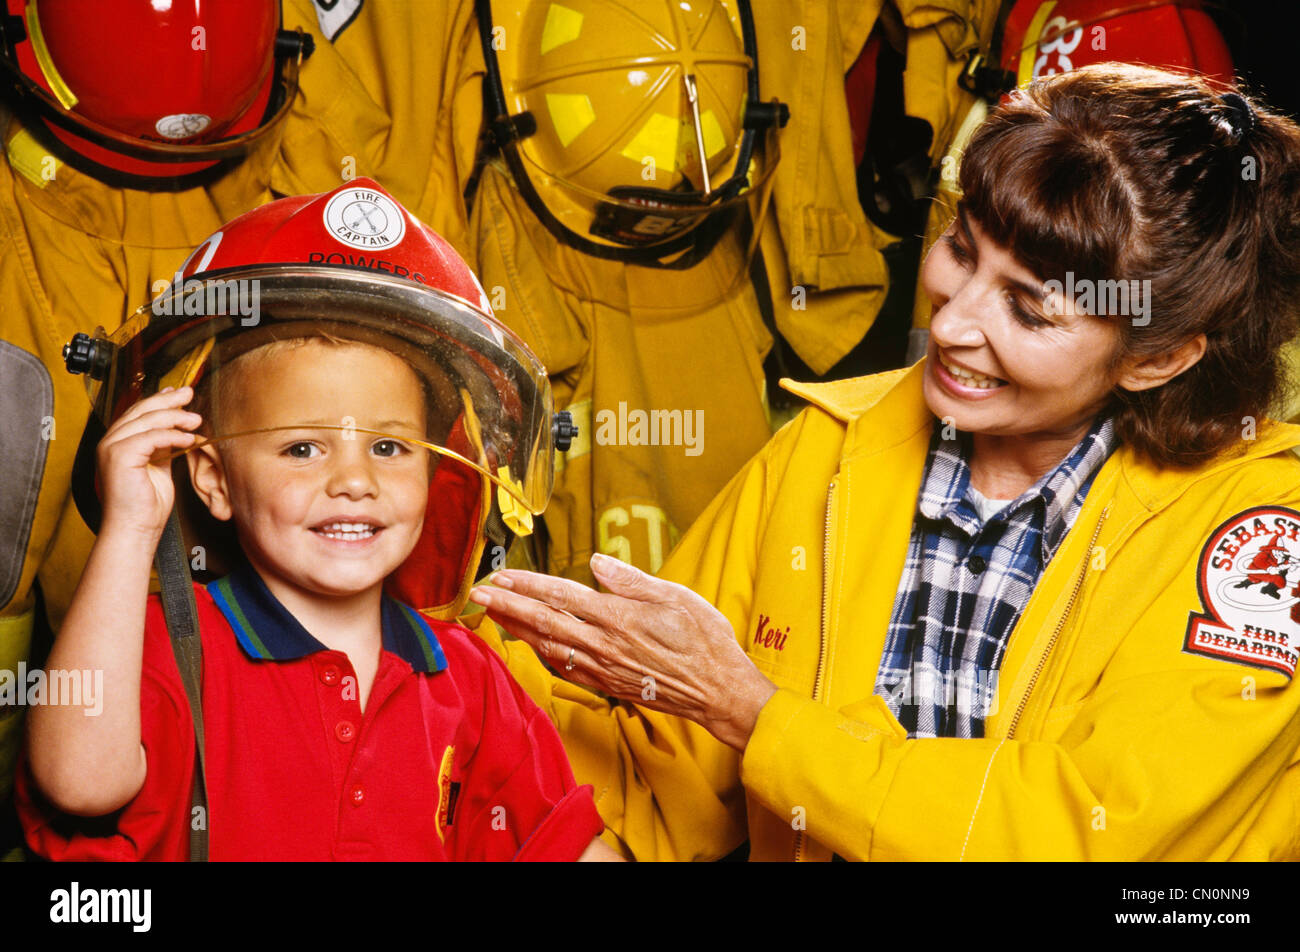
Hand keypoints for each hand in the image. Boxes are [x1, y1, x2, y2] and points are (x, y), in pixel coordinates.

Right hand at [96, 386, 201, 538]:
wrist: (135, 528)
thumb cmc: (146, 505)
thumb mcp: (158, 467)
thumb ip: (162, 446)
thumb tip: (176, 428)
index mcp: (117, 443)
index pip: (138, 413)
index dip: (159, 400)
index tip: (179, 393)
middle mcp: (109, 442)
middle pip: (141, 411)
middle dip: (169, 401)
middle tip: (190, 394)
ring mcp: (111, 447)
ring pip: (147, 421)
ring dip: (176, 417)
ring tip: (197, 420)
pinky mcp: (119, 456)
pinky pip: (150, 437)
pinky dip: (173, 435)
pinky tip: (189, 439)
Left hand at [469, 553, 776, 750]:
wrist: (718, 691)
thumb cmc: (705, 640)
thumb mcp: (677, 597)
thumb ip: (632, 580)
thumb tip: (596, 561)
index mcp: (619, 617)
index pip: (560, 597)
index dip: (526, 585)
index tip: (500, 575)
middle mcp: (604, 645)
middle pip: (543, 622)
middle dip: (506, 606)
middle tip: (477, 592)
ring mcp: (603, 668)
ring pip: (548, 647)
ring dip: (516, 629)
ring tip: (492, 614)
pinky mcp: (607, 685)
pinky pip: (564, 669)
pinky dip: (540, 655)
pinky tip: (529, 645)